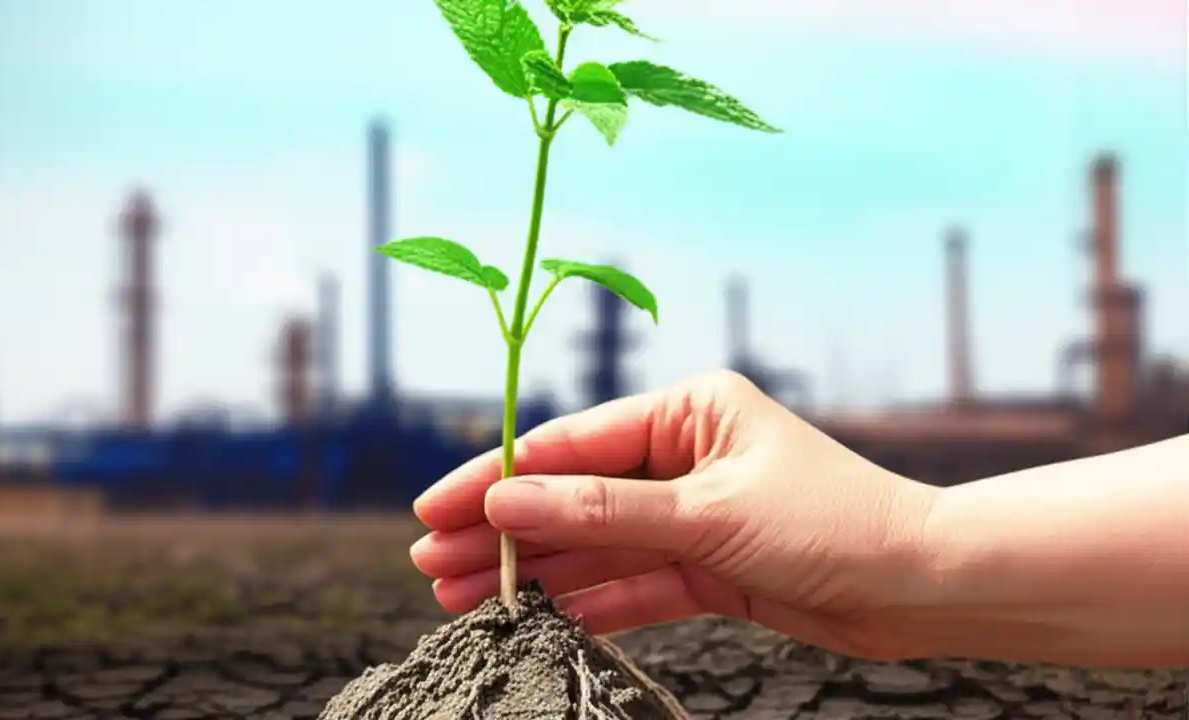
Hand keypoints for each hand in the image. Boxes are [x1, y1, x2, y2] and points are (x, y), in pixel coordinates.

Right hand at [410, 370, 940, 659]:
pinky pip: (634, 582)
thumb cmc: (833, 523)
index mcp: (688, 411)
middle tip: (432, 562)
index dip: (498, 477)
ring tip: (462, 598)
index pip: (571, 444)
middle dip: (504, 530)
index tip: (435, 507)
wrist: (924, 585)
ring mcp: (694, 512)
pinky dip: (590, 601)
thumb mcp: (707, 514)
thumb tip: (508, 499)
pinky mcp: (709, 565)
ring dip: (535, 572)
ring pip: (596, 543)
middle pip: (572, 494)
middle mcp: (684, 455)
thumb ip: (602, 510)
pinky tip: (538, 618)